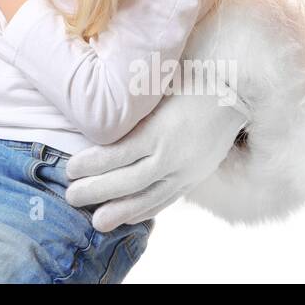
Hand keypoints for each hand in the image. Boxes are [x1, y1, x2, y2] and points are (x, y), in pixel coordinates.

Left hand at [64, 86, 244, 232]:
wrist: (234, 95)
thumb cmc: (188, 81)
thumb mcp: (157, 86)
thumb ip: (131, 103)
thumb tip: (96, 105)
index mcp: (159, 130)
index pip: (118, 154)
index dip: (92, 164)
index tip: (70, 169)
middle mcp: (171, 155)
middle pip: (128, 180)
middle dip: (97, 191)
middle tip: (71, 197)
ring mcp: (185, 171)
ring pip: (148, 197)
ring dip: (120, 212)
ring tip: (96, 222)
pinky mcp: (194, 179)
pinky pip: (167, 200)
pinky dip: (146, 210)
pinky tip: (127, 218)